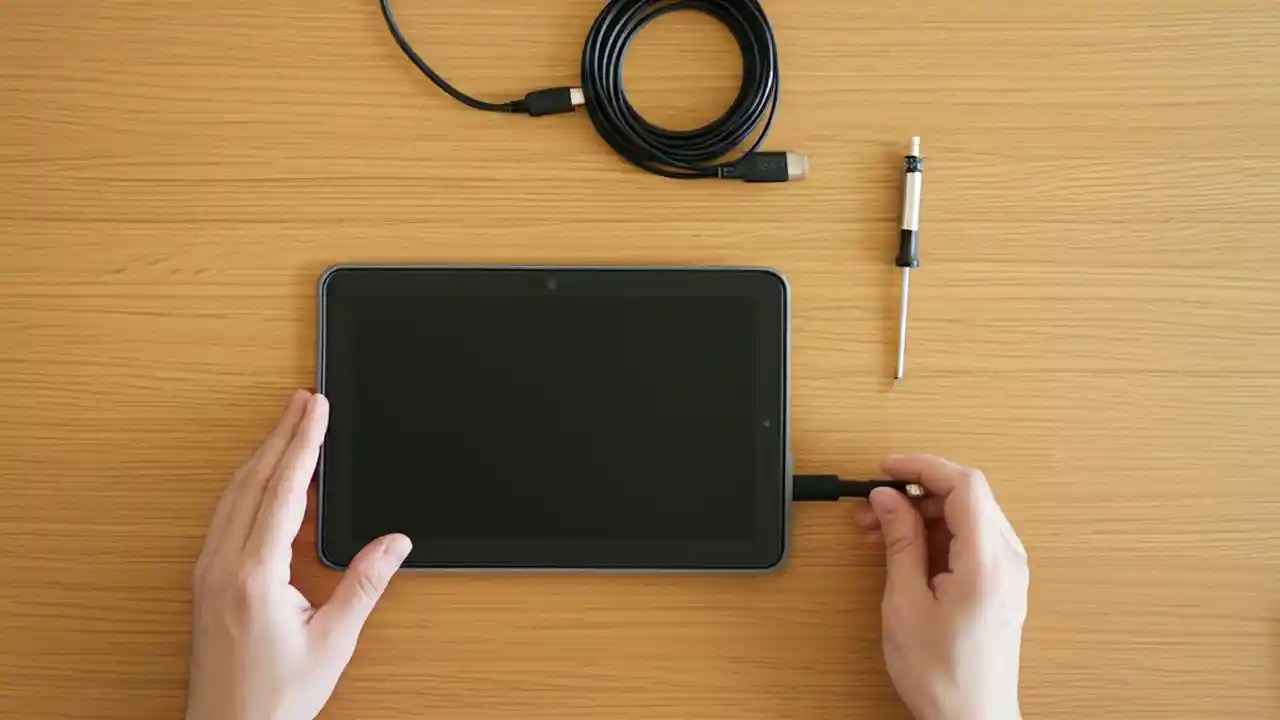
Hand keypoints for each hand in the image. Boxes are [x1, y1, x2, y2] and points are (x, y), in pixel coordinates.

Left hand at [187, 390, 411, 719]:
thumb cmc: (274, 697)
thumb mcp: (333, 641)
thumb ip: (365, 584)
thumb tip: (394, 541)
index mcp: (255, 575)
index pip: (284, 489)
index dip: (303, 443)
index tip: (316, 408)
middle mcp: (223, 565)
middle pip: (253, 479)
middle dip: (282, 434)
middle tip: (305, 399)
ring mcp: (208, 571)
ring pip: (234, 493)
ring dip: (262, 454)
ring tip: (289, 425)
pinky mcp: (205, 581)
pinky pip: (225, 514)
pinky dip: (249, 483)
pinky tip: (265, 478)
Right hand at [855, 455, 1028, 719]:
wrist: (971, 719)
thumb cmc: (942, 675)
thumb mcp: (906, 603)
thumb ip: (900, 542)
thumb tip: (887, 498)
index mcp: (987, 564)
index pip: (965, 485)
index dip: (923, 466)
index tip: (886, 469)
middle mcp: (1007, 561)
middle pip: (966, 497)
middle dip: (914, 493)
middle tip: (871, 508)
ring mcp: (1008, 572)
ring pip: (966, 516)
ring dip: (921, 514)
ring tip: (878, 531)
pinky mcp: (1001, 583)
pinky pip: (970, 539)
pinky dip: (935, 534)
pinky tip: (903, 548)